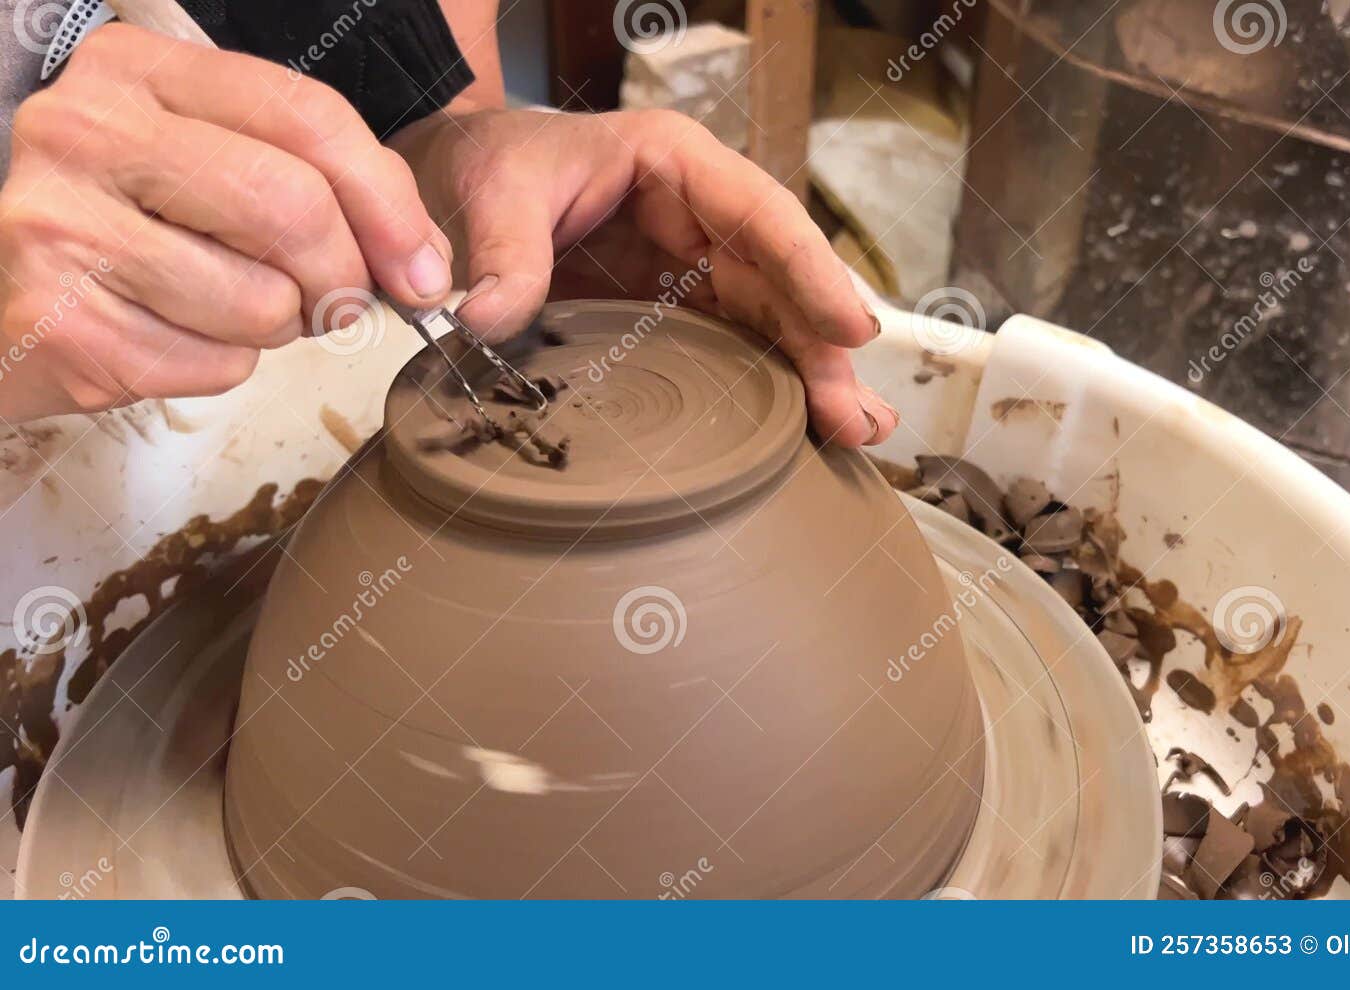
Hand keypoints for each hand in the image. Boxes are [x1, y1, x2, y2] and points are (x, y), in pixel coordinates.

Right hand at [0, 24, 453, 421]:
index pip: (307, 115)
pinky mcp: (63, 319)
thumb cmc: (130, 232)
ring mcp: (62, 223)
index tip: (421, 266)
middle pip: (293, 207)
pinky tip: (170, 336)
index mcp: (135, 69)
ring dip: (277, 326)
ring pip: (262, 300)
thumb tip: (425, 265)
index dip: (388, 201)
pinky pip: (217, 362)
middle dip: (341, 274)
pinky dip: (221, 365)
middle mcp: (86, 130)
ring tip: (221, 306)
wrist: (1, 302)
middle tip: (332, 301)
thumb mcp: (215, 168)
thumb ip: (324, 185)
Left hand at [393, 108, 897, 446]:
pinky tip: (807, 429)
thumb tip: (488, 320)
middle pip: (781, 282)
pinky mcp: (678, 308)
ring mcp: (696, 264)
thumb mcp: (492, 190)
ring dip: (813, 376)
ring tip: (854, 433)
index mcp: (677, 164)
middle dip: (822, 349)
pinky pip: (736, 345)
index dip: (811, 273)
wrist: (462, 179)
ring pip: (772, 319)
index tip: (850, 330)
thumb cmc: (491, 164)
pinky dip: (772, 386)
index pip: (762, 217)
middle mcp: (704, 214)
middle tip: (853, 418)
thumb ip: (502, 250)